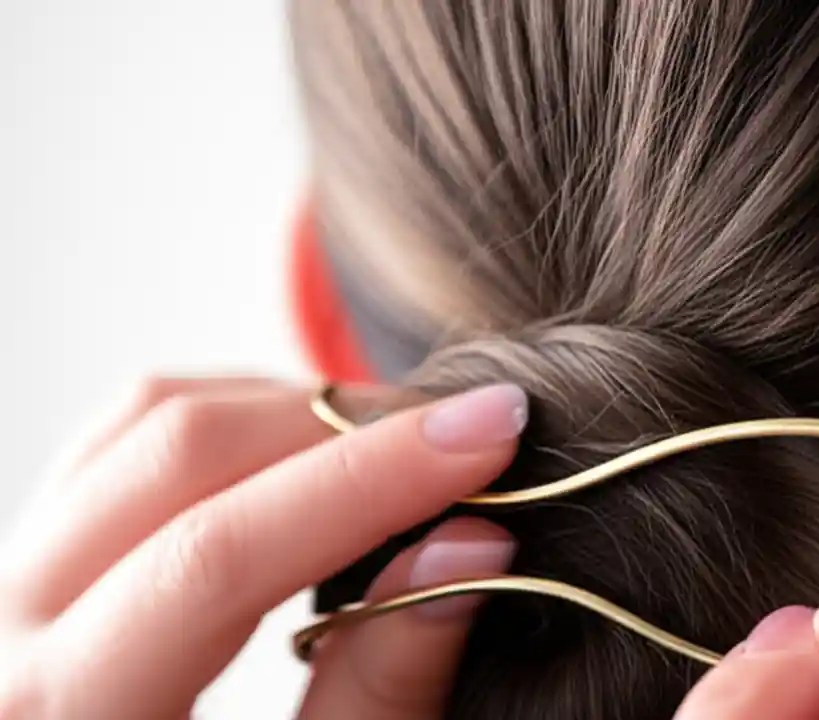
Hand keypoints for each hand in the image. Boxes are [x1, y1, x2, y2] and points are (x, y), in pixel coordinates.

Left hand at [0, 378, 528, 719]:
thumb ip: (381, 688)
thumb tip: (473, 548)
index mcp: (65, 716)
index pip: (217, 556)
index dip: (368, 480)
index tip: (487, 434)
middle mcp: (8, 630)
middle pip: (181, 456)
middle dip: (347, 427)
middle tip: (473, 432)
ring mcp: (14, 576)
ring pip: (151, 418)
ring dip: (295, 409)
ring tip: (407, 444)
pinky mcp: (43, 546)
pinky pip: (133, 430)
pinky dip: (243, 414)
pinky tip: (321, 451)